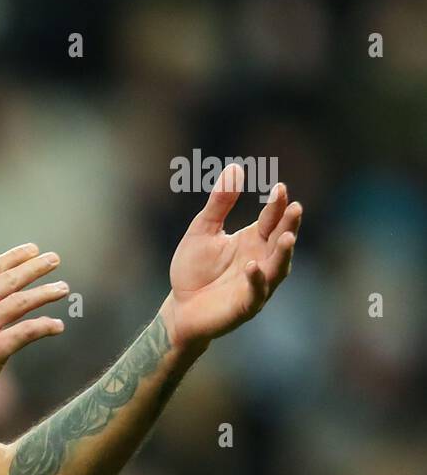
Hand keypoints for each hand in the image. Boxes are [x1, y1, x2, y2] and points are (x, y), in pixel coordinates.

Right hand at [0, 243, 67, 430]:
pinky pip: (26, 332)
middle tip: (54, 259)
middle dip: (34, 267)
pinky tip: (58, 326)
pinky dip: (45, 327)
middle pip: (7, 280)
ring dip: (46, 293)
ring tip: (64, 289)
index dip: (13, 257)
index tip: (32, 250)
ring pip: (20, 302)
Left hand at [161, 163, 301, 350]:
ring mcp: (257, 283)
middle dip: (289, 225)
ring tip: (287, 237)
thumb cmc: (194, 269)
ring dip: (283, 253)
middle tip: (295, 208)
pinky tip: (253, 266)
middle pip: (280, 240)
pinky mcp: (246, 305)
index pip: (271, 218)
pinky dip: (257, 280)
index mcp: (254, 239)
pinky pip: (256, 292)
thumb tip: (235, 167)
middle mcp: (262, 259)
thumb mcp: (202, 230)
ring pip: (277, 267)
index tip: (280, 188)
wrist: (179, 307)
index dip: (277, 204)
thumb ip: (219, 203)